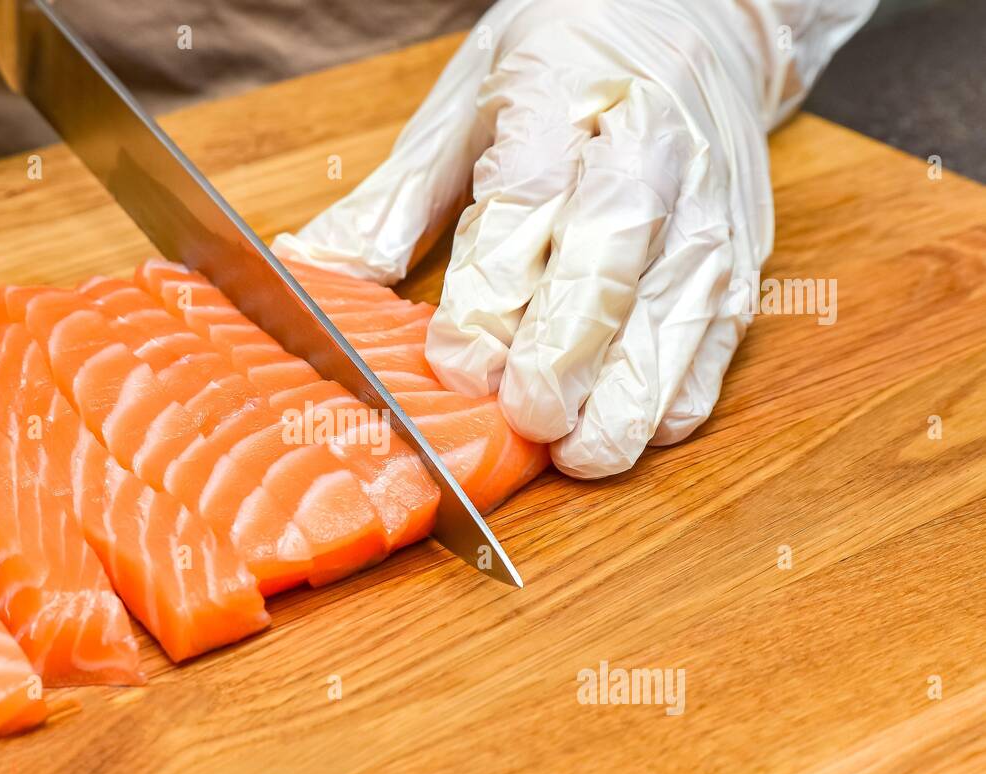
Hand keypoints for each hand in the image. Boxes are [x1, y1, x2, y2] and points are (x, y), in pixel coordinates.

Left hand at [275, 0, 874, 477]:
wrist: (691, 18)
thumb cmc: (559, 64)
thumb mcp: (462, 107)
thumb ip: (393, 201)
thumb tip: (307, 270)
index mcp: (559, 95)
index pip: (525, 200)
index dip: (493, 290)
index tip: (458, 362)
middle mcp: (644, 145)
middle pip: (610, 258)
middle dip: (567, 349)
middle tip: (527, 419)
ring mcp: (705, 200)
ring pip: (676, 305)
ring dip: (632, 390)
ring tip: (584, 454)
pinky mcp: (742, 247)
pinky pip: (721, 329)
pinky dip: (683, 389)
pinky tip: (640, 430)